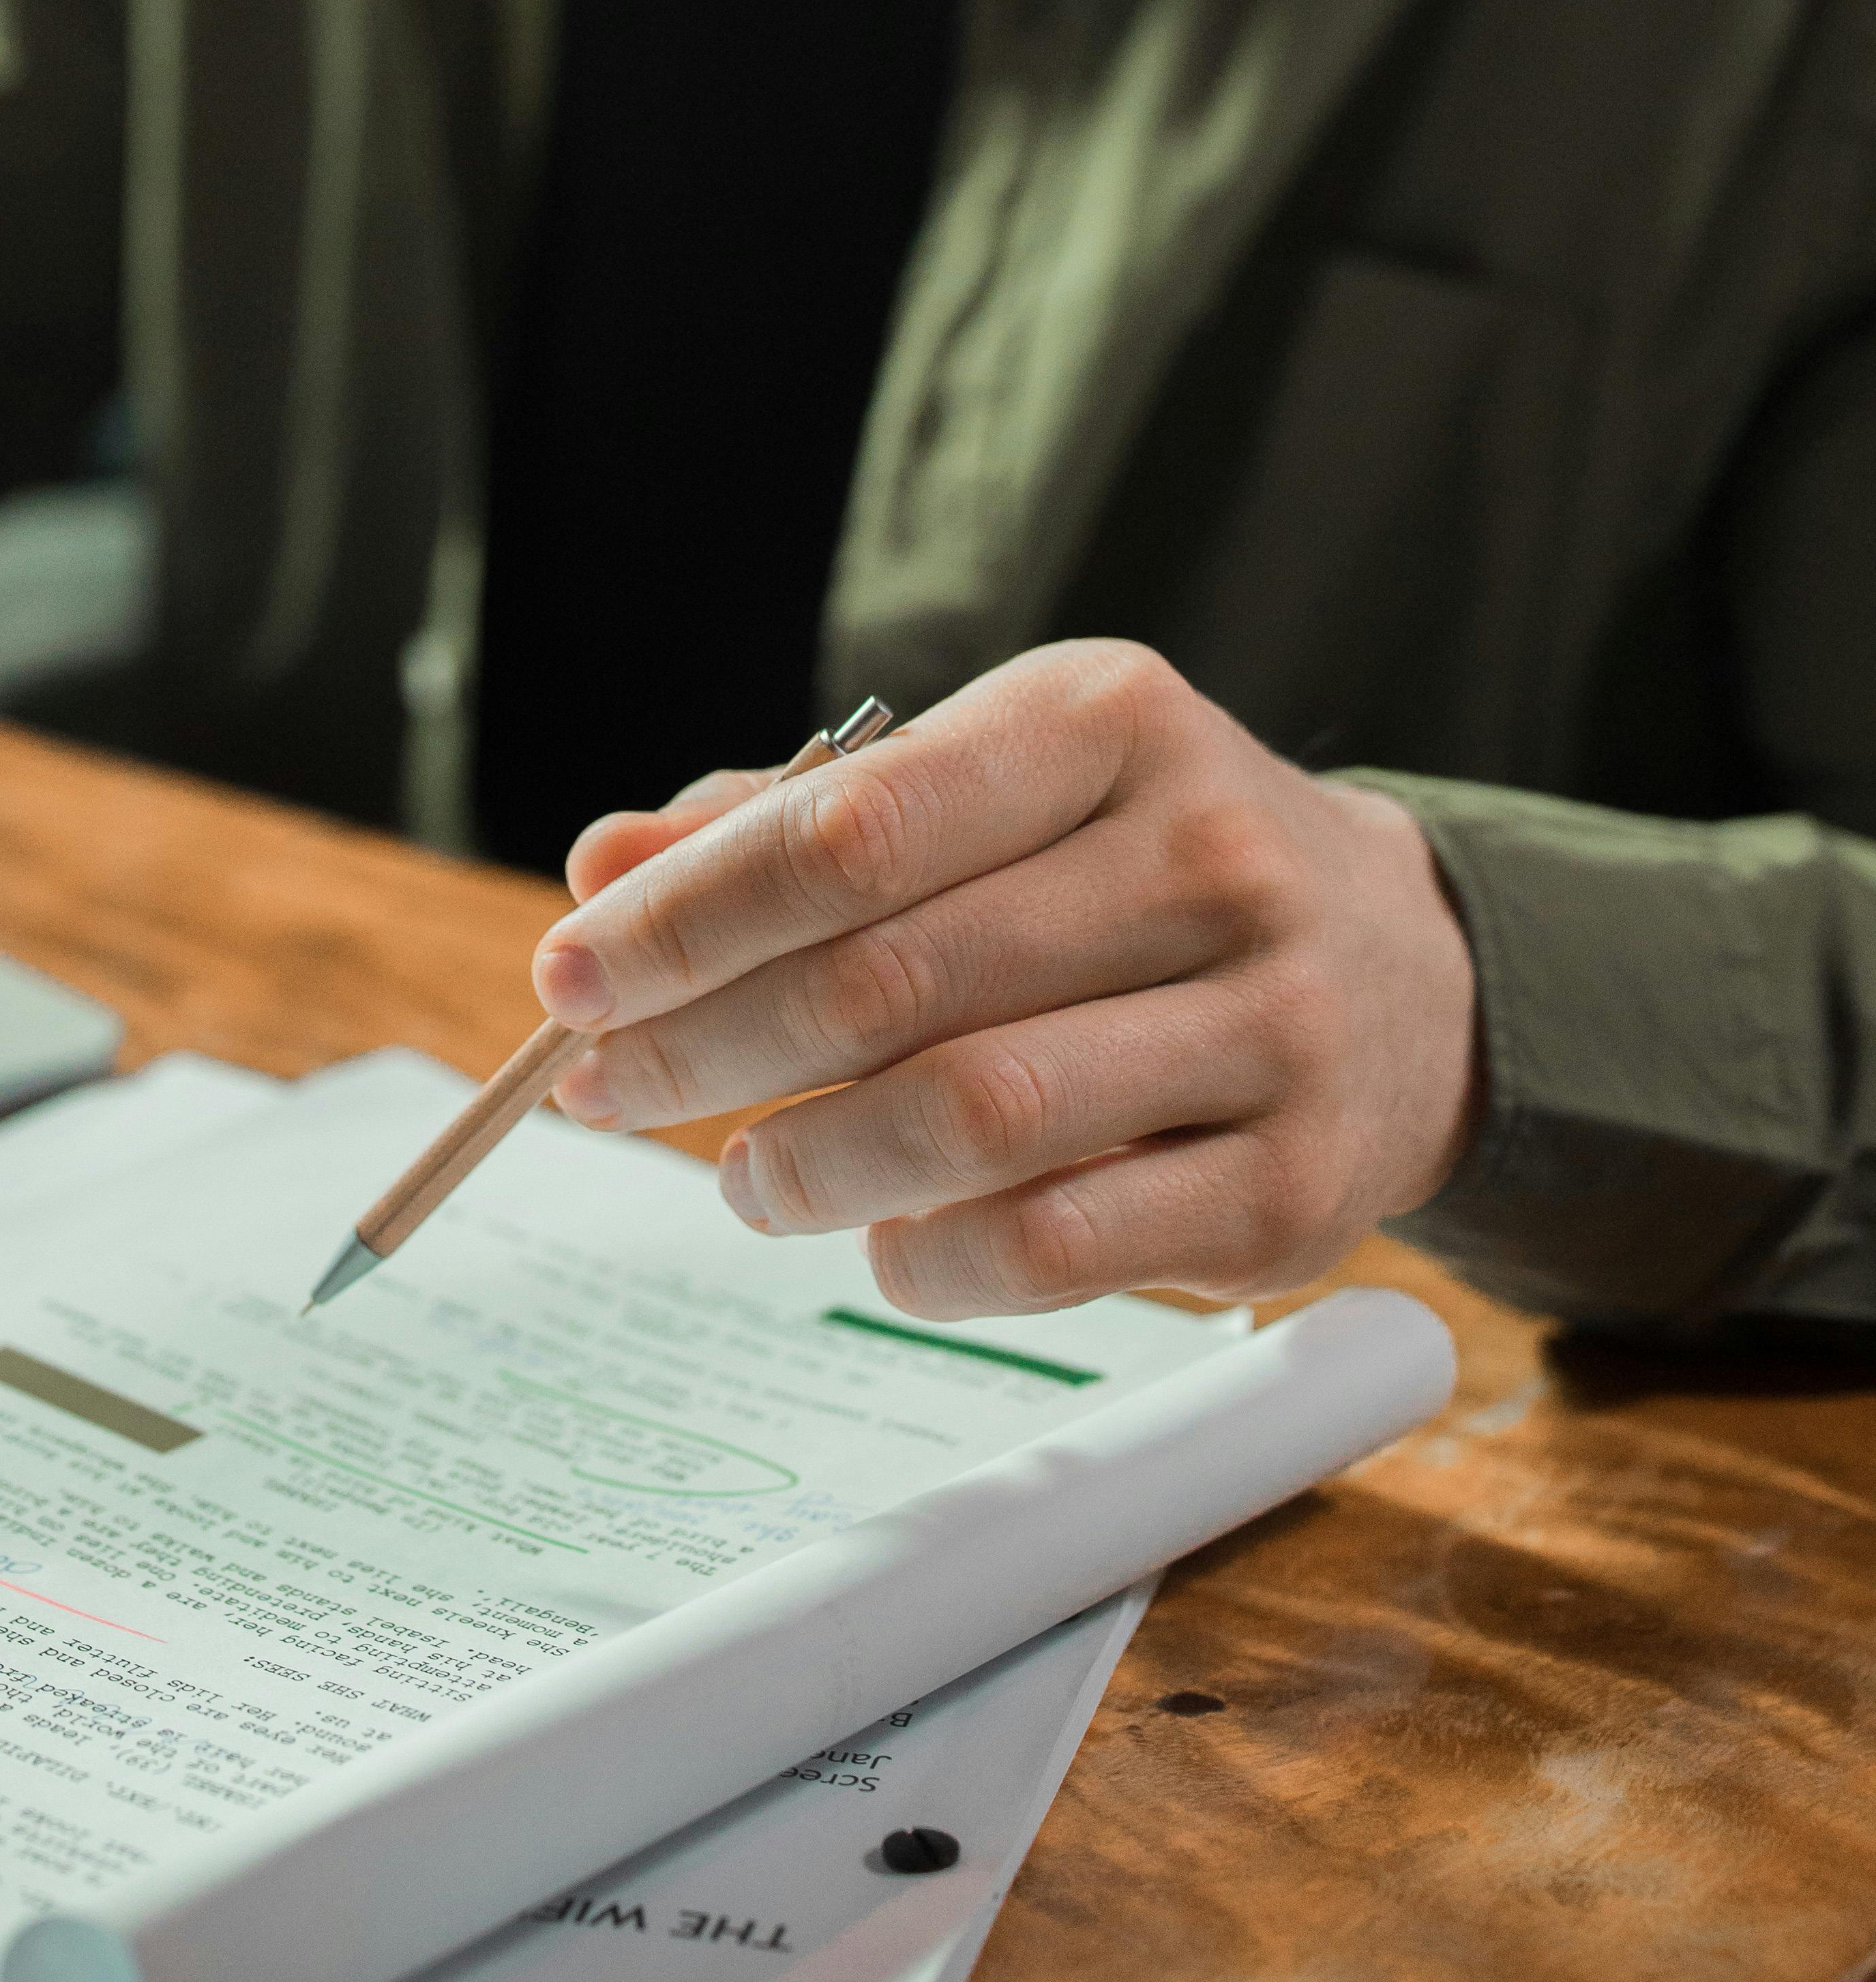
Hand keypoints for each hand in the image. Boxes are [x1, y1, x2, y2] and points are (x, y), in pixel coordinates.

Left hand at [531, 639, 1480, 1314]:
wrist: (1415, 970)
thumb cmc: (1138, 866)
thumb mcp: (987, 787)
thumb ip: (792, 823)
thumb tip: (602, 869)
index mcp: (1108, 721)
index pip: (847, 828)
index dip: (684, 916)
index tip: (567, 976)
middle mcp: (1206, 856)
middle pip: (890, 980)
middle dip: (705, 1047)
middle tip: (602, 1088)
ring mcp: (1271, 1027)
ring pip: (971, 1120)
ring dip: (808, 1167)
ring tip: (740, 1177)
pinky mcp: (1295, 1189)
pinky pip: (1060, 1247)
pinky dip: (928, 1260)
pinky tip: (876, 1240)